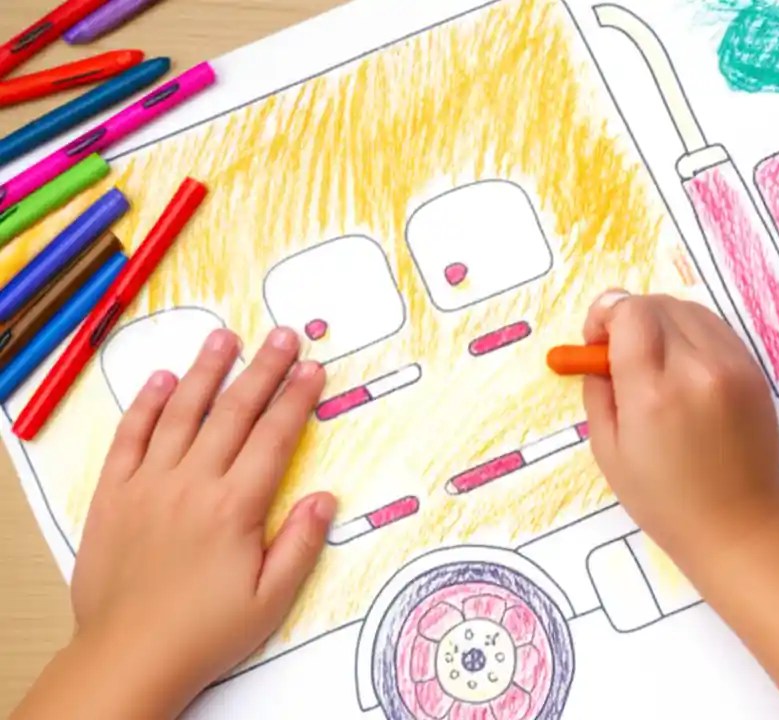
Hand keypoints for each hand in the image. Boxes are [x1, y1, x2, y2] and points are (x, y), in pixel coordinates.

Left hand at [56, 328, 331, 714]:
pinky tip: (161, 379)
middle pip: (234, 413)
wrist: (130, 654)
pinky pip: (130, 437)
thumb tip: (324, 497)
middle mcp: (193, 484)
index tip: (312, 368)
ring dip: (206, 372)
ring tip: (225, 338)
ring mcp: (148, 485)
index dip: (296, 398)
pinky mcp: (113, 495)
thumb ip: (300, 544)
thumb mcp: (270, 599)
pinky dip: (145, 404)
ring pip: (181, 413)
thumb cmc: (205, 633)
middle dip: (263, 370)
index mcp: (236, 507)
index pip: (274, 437)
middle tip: (283, 336)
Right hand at [581, 291, 778, 564]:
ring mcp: (733, 366)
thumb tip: (598, 351)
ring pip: (688, 309)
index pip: (629, 313)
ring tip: (654, 362)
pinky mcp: (755, 371)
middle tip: (620, 353)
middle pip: (656, 304)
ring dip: (662, 323)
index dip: (605, 316)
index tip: (597, 342)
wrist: (739, 527)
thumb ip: (598, 391)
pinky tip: (684, 369)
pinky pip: (716, 328)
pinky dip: (692, 335)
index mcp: (653, 393)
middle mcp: (697, 369)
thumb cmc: (664, 501)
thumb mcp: (608, 451)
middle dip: (630, 318)